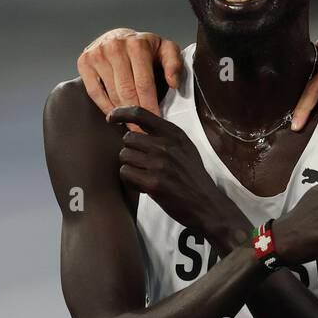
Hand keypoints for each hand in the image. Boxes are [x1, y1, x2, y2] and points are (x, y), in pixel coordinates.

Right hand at [78, 30, 183, 133]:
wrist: (119, 37)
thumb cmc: (145, 48)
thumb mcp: (166, 49)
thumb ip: (174, 64)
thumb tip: (173, 82)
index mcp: (137, 45)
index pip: (144, 84)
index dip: (150, 106)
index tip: (155, 121)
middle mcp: (116, 47)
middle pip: (127, 91)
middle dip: (136, 114)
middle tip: (143, 130)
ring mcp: (98, 54)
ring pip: (111, 94)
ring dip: (122, 113)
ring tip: (131, 124)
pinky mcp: (84, 62)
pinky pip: (95, 93)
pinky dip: (105, 107)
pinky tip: (115, 115)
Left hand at [109, 106, 239, 238]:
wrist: (206, 204)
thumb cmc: (193, 177)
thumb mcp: (185, 148)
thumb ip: (164, 136)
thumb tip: (135, 126)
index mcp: (174, 134)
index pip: (140, 113)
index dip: (120, 113)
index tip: (111, 118)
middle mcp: (167, 145)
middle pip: (128, 138)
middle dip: (130, 151)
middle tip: (141, 163)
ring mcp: (160, 164)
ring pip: (124, 156)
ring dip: (130, 167)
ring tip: (144, 175)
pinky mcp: (153, 182)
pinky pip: (126, 173)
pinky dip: (130, 181)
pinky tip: (143, 185)